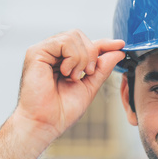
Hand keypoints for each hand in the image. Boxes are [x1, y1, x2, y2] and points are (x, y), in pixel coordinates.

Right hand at [0, 30, 124, 158]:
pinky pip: (64, 42)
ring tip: (74, 77)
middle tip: (87, 73)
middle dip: (91, 54)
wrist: (46, 123)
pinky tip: (66, 73)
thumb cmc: (62, 111)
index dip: (104, 43)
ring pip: (74, 36)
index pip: (85, 44)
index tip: (121, 45)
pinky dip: (72, 58)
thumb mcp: (89, 86)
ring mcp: (44, 51)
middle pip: (80, 35)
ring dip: (81, 58)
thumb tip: (118, 52)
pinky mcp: (36, 52)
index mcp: (63, 61)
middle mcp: (52, 53)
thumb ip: (102, 68)